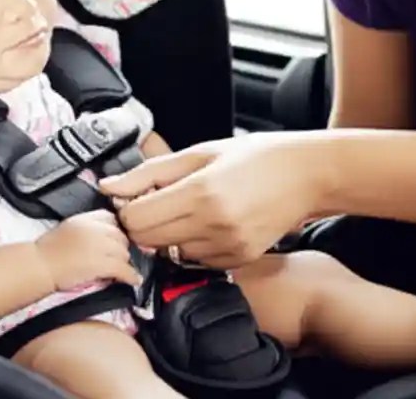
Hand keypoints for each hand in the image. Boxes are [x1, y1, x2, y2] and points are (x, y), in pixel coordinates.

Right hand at [35, 209, 142, 290]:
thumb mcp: (66, 230)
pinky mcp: (102, 264)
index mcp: (84, 219)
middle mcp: (94, 229)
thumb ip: (85, 230)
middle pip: (121, 236)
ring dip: (125, 262)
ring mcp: (99, 246)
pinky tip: (134, 281)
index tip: (115, 241)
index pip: (110, 219)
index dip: (115, 231)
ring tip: (123, 271)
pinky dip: (131, 276)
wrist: (38, 267)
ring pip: (124, 253)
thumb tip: (101, 239)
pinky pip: (124, 268)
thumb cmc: (45, 253)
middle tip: (118, 259)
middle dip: (121, 248)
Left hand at [99, 133, 321, 268]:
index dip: (127, 209)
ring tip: (190, 209)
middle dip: (144, 223)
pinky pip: (197, 261)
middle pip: (148, 240)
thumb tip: (108, 187)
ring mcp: (228, 246)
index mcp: (199, 192)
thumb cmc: (255, 157)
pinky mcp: (240, 259)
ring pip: (171, 253)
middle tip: (157, 203)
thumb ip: (149, 172)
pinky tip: (210, 223)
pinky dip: (194, 245)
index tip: (134, 197)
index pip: (136, 219)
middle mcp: (213, 224)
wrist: (307, 175)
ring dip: (169, 235)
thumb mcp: (199, 153)